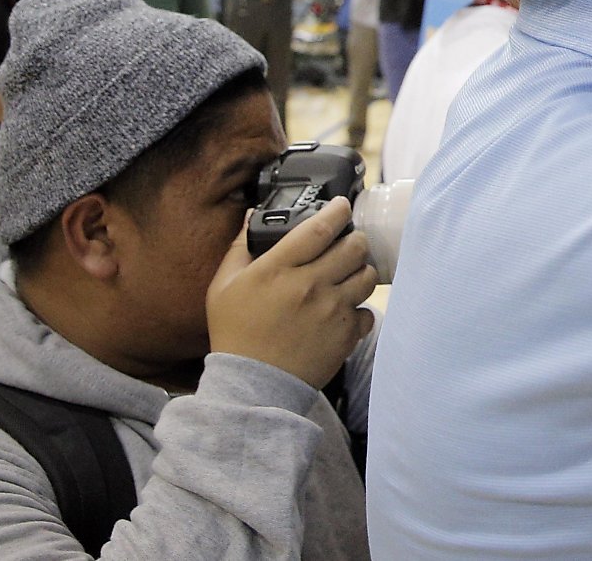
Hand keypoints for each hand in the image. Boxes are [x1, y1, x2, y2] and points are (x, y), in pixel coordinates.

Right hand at [206, 196, 377, 388]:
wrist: (251, 385)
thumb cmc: (236, 334)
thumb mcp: (223, 287)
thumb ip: (240, 248)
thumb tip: (252, 216)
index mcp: (278, 270)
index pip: (319, 228)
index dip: (337, 210)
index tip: (341, 206)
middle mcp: (309, 286)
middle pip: (354, 246)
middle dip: (354, 239)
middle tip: (346, 243)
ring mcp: (331, 310)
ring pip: (367, 275)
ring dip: (361, 271)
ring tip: (347, 275)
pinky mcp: (345, 334)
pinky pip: (368, 311)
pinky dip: (360, 309)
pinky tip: (343, 310)